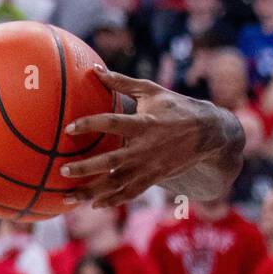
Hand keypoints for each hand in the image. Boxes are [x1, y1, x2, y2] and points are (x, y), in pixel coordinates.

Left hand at [59, 67, 239, 208]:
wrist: (210, 133)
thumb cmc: (176, 106)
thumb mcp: (151, 90)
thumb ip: (122, 82)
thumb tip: (94, 69)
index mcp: (144, 123)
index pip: (112, 123)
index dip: (90, 125)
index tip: (68, 128)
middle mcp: (145, 148)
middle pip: (111, 161)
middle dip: (86, 168)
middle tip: (62, 170)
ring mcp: (150, 166)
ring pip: (117, 182)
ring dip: (92, 192)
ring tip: (68, 197)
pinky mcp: (155, 177)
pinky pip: (131, 192)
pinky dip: (113, 200)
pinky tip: (95, 204)